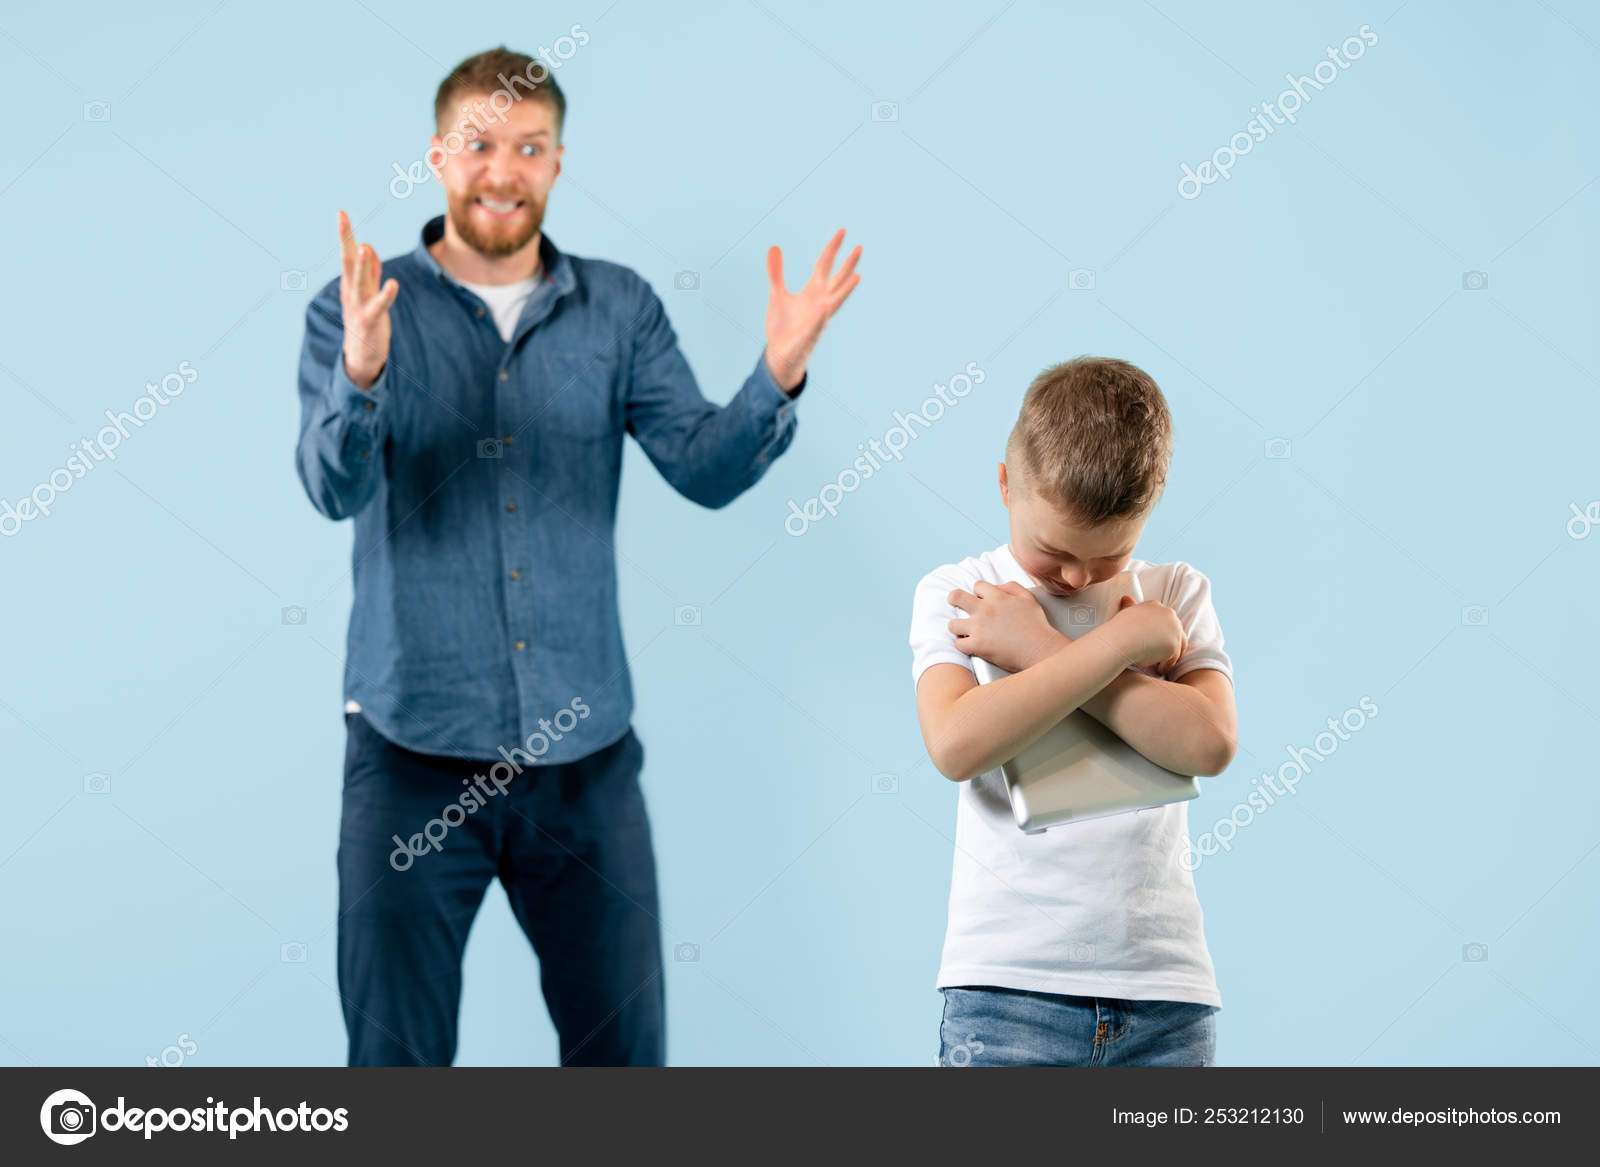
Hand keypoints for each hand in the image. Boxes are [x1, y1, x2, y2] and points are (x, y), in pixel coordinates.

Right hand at [338, 209, 399, 390]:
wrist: (360, 357)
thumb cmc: (365, 321)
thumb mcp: (366, 293)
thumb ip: (369, 270)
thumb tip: (368, 246)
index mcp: (350, 283)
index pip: (346, 254)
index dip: (345, 234)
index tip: (341, 212)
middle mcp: (351, 291)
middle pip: (347, 261)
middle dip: (345, 239)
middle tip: (342, 217)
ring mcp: (359, 305)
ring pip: (359, 281)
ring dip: (362, 264)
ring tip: (363, 246)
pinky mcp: (371, 319)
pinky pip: (379, 305)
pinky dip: (386, 294)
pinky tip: (393, 284)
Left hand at [763, 229, 861, 392]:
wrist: (780, 355)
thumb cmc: (783, 326)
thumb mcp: (777, 294)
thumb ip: (776, 272)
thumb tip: (774, 247)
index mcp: (814, 291)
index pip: (825, 265)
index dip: (833, 248)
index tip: (842, 231)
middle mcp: (821, 303)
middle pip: (837, 280)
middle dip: (848, 265)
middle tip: (860, 247)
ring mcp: (818, 319)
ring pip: (835, 302)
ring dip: (845, 290)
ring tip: (857, 277)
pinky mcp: (809, 336)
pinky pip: (815, 325)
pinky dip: (819, 317)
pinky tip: (824, 308)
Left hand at [947, 581, 1066, 674]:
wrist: (1040, 649)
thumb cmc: (1037, 626)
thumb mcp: (1029, 598)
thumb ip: (1012, 587)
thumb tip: (998, 587)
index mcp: (998, 597)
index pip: (977, 586)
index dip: (978, 592)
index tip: (980, 599)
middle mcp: (985, 610)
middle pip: (956, 597)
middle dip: (954, 600)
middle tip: (955, 605)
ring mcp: (979, 628)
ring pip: (952, 624)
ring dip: (958, 627)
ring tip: (964, 631)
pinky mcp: (978, 645)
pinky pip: (958, 644)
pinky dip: (963, 646)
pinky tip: (970, 645)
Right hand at [1103, 594, 1186, 673]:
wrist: (1118, 640)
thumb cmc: (1118, 629)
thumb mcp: (1125, 613)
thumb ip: (1130, 607)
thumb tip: (1126, 598)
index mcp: (1156, 605)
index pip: (1166, 620)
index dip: (1161, 634)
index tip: (1154, 643)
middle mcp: (1168, 614)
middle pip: (1176, 632)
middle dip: (1169, 645)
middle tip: (1159, 658)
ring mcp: (1174, 628)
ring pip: (1178, 646)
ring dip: (1170, 657)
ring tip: (1159, 666)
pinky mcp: (1174, 644)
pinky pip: (1174, 659)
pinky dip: (1167, 665)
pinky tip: (1158, 670)